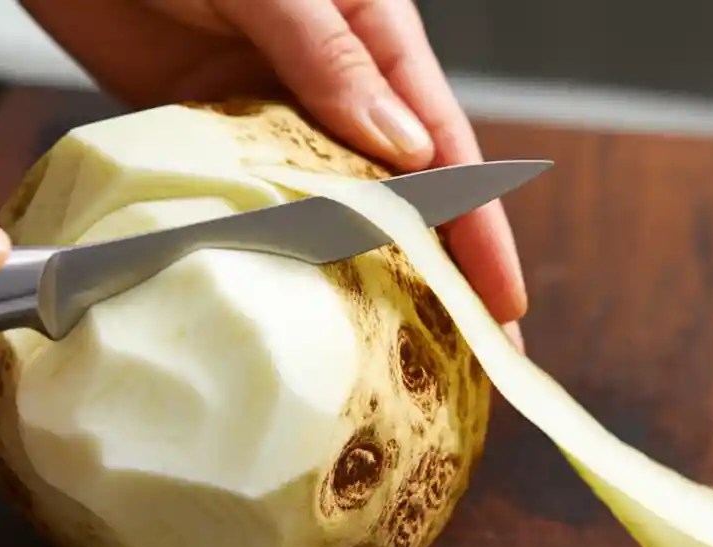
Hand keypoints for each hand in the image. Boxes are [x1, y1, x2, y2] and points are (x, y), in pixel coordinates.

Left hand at [21, 0, 527, 345]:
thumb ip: (330, 58)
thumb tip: (405, 149)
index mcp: (375, 29)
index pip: (443, 142)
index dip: (477, 225)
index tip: (501, 297)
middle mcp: (334, 76)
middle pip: (399, 186)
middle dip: (436, 266)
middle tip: (465, 348)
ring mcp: (272, 104)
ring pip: (329, 200)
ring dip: (360, 267)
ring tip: (388, 344)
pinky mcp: (211, 122)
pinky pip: (252, 193)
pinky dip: (273, 244)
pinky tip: (292, 294)